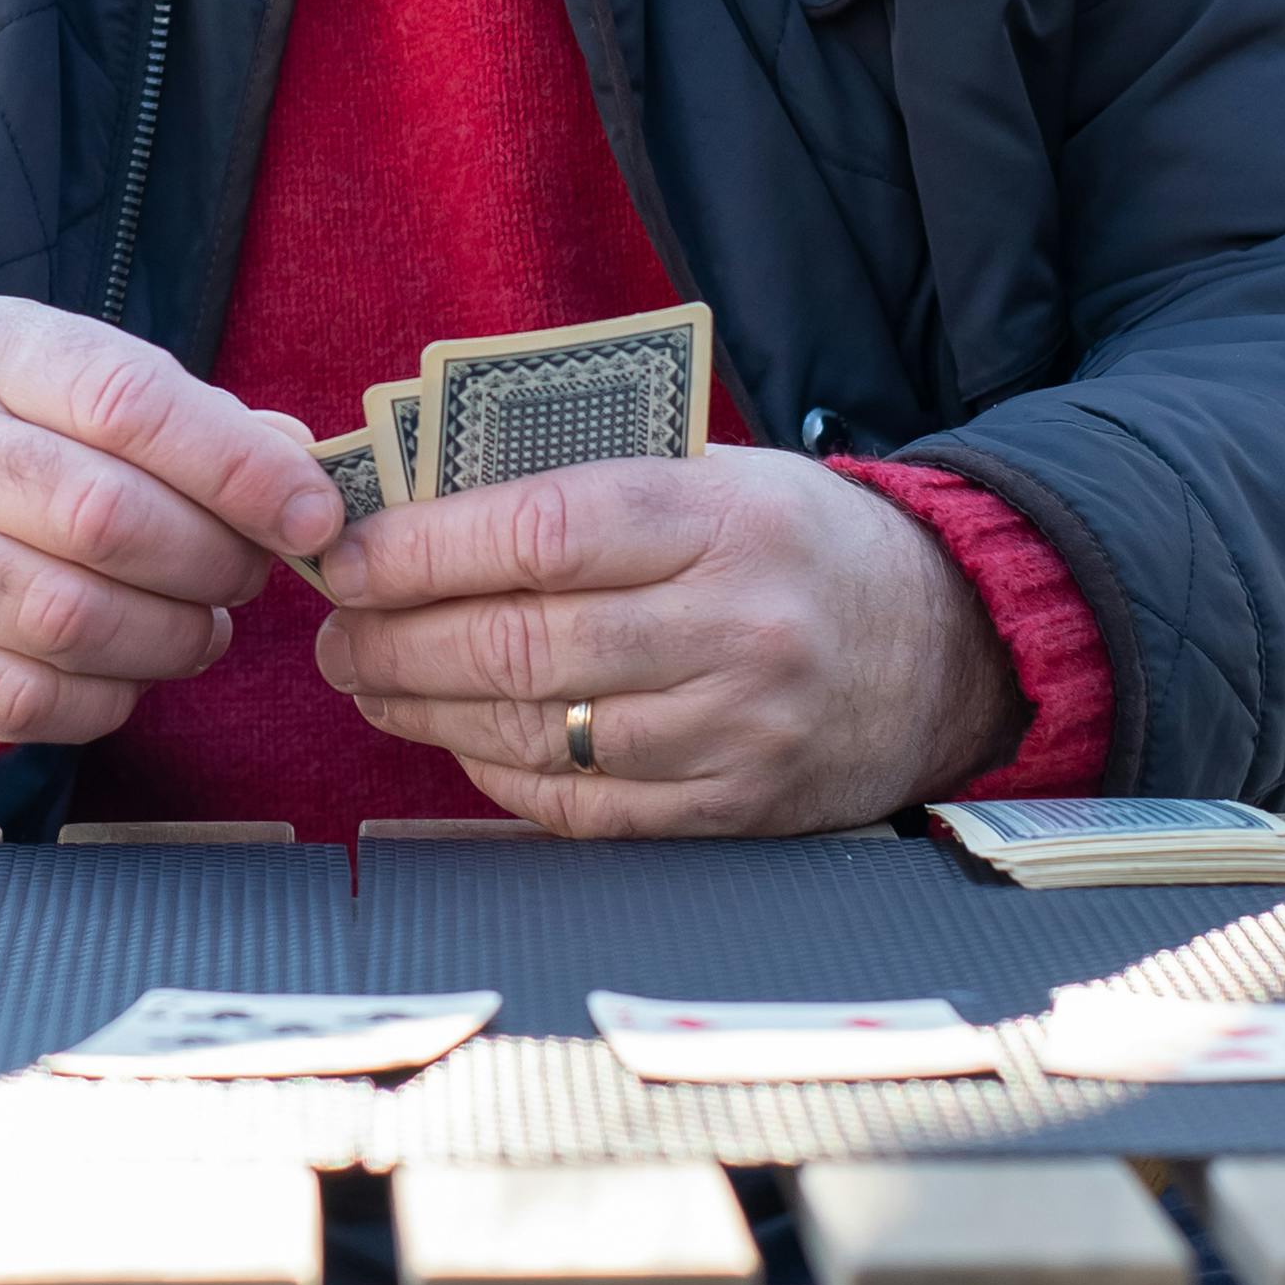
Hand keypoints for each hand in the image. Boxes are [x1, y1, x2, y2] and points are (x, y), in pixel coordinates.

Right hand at [0, 298, 346, 747]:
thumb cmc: (11, 436)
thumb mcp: (81, 385)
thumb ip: (193, 420)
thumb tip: (299, 469)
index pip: (127, 402)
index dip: (238, 469)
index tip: (312, 518)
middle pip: (102, 517)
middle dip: (210, 560)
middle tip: (248, 575)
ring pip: (65, 619)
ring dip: (168, 639)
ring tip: (202, 628)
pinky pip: (20, 700)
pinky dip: (103, 701)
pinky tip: (130, 674)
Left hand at [309, 446, 1017, 835]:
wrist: (948, 646)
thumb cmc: (798, 541)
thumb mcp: (717, 473)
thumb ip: (588, 482)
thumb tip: (419, 502)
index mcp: (723, 517)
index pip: (541, 530)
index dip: (423, 549)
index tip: (349, 556)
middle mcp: (736, 627)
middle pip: (523, 642)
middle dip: (398, 641)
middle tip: (336, 634)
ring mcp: (737, 730)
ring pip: (540, 733)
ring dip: (429, 713)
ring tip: (371, 683)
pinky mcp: (735, 810)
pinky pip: (584, 809)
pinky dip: (499, 777)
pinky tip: (455, 742)